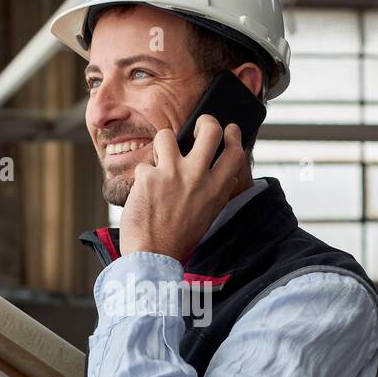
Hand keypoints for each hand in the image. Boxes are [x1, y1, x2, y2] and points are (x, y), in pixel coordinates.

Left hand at [119, 115, 244, 260]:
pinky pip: (144, 164)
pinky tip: (144, 193)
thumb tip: (222, 172)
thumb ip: (215, 190)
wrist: (154, 255)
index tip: (229, 130)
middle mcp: (198, 177)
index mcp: (216, 189)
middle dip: (204, 121)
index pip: (235, 152)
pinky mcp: (148, 177)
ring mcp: (172, 174)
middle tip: (197, 127)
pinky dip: (143, 177)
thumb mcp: (209, 214)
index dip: (233, 136)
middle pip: (210, 129)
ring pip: (166, 135)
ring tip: (160, 161)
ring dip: (162, 146)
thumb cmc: (179, 238)